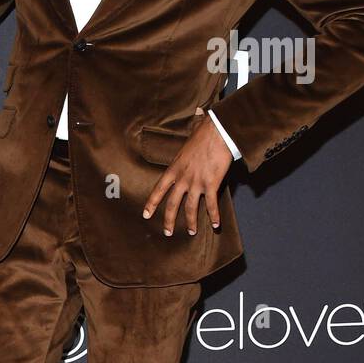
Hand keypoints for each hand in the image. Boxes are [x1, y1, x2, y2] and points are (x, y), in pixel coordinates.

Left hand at [142, 107, 232, 236]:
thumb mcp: (187, 143)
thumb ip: (185, 149)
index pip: (158, 190)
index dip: (151, 204)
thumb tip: (192, 130)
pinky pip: (211, 204)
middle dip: (169, 220)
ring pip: (190, 208)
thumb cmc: (203, 135)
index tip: (146, 215)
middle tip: (167, 232)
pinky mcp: (211, 183)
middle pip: (172, 204)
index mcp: (174, 169)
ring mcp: (196, 182)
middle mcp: (182, 178)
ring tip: (192, 232)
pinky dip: (213, 215)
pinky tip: (215, 224)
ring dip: (191, 222)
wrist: (217, 132)